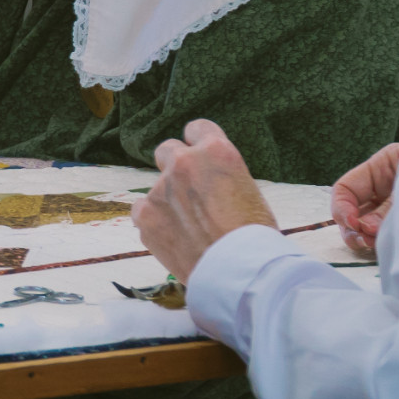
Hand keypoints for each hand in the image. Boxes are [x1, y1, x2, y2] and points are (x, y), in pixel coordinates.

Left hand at [131, 119, 275, 280]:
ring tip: (190, 227)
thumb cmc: (255, 235)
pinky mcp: (144, 215)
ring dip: (168, 199)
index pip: (197, 128)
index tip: (199, 153)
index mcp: (216, 152)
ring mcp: (159, 188)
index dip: (199, 142)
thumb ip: (219, 176)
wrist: (239, 270)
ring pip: (157, 187)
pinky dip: (156, 221)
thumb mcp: (248, 191)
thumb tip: (207, 180)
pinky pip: (143, 211)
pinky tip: (176, 237)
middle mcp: (183, 163)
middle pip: (167, 149)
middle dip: (175, 164)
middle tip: (189, 188)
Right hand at [332, 142, 398, 256]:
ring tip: (373, 244)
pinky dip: (379, 244)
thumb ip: (385, 207)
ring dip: (364, 238)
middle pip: (351, 211)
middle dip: (352, 228)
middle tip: (364, 239)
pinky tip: (383, 247)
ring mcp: (394, 206)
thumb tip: (364, 229)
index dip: (342, 208)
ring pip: (365, 227)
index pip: (345, 188)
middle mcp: (385, 187)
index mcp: (384, 166)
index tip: (354, 224)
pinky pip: (384, 236)